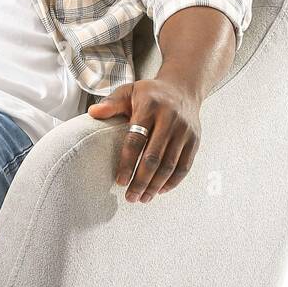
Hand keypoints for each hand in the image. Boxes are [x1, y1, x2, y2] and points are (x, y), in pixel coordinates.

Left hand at [87, 77, 201, 201]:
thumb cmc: (150, 94)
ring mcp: (184, 131)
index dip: (128, 163)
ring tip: (143, 198)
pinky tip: (160, 191)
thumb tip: (93, 114)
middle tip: (130, 197)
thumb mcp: (129, 91)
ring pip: (170, 165)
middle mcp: (170, 119)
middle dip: (141, 181)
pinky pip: (185, 166)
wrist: (183, 88)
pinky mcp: (195, 140)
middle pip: (154, 157)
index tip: (120, 181)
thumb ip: (111, 103)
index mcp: (150, 107)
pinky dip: (173, 181)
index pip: (137, 140)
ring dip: (156, 186)